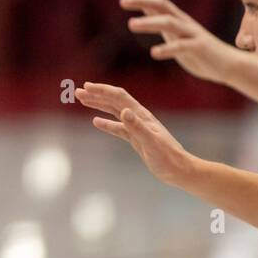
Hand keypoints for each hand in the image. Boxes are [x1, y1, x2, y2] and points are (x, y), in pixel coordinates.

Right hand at [75, 81, 196, 187]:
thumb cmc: (168, 158)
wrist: (180, 170)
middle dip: (96, 95)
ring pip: (114, 111)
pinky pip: (117, 127)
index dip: (102, 90)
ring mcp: (137, 127)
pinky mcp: (136, 138)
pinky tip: (96, 122)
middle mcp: (138, 118)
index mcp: (141, 116)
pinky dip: (106, 122)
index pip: (119, 97)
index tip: (86, 87)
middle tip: (78, 93)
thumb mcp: (151, 143)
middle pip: (114, 101)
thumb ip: (137, 127)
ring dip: (99, 105)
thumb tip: (124, 111)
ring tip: (83, 101)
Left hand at [118, 0, 235, 83]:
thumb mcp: (172, 31)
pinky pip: (182, 46)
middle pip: (161, 4)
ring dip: (150, 22)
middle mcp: (182, 21)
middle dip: (142, 0)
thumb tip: (139, 5)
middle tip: (121, 1)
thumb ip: (156, 18)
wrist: (226, 64)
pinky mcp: (199, 48)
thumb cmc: (194, 47)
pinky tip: (154, 53)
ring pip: (170, 22)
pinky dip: (168, 48)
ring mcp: (191, 33)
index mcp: (174, 17)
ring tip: (131, 25)